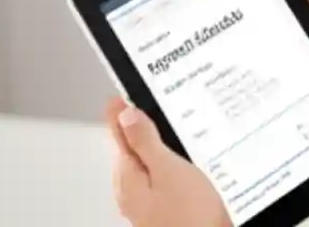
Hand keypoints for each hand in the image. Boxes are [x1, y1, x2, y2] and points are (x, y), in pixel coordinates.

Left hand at [104, 97, 230, 226]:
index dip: (121, 113)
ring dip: (157, 145)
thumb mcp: (168, 170)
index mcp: (128, 177)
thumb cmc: (189, 218)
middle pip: (133, 150)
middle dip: (139, 127)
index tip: (119, 95)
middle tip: (140, 102)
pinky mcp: (169, 209)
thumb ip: (146, 143)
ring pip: (150, 164)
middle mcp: (134, 191)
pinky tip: (184, 160)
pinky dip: (171, 163)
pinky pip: (165, 178)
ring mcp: (151, 203)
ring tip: (162, 124)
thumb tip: (127, 116)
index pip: (120, 135)